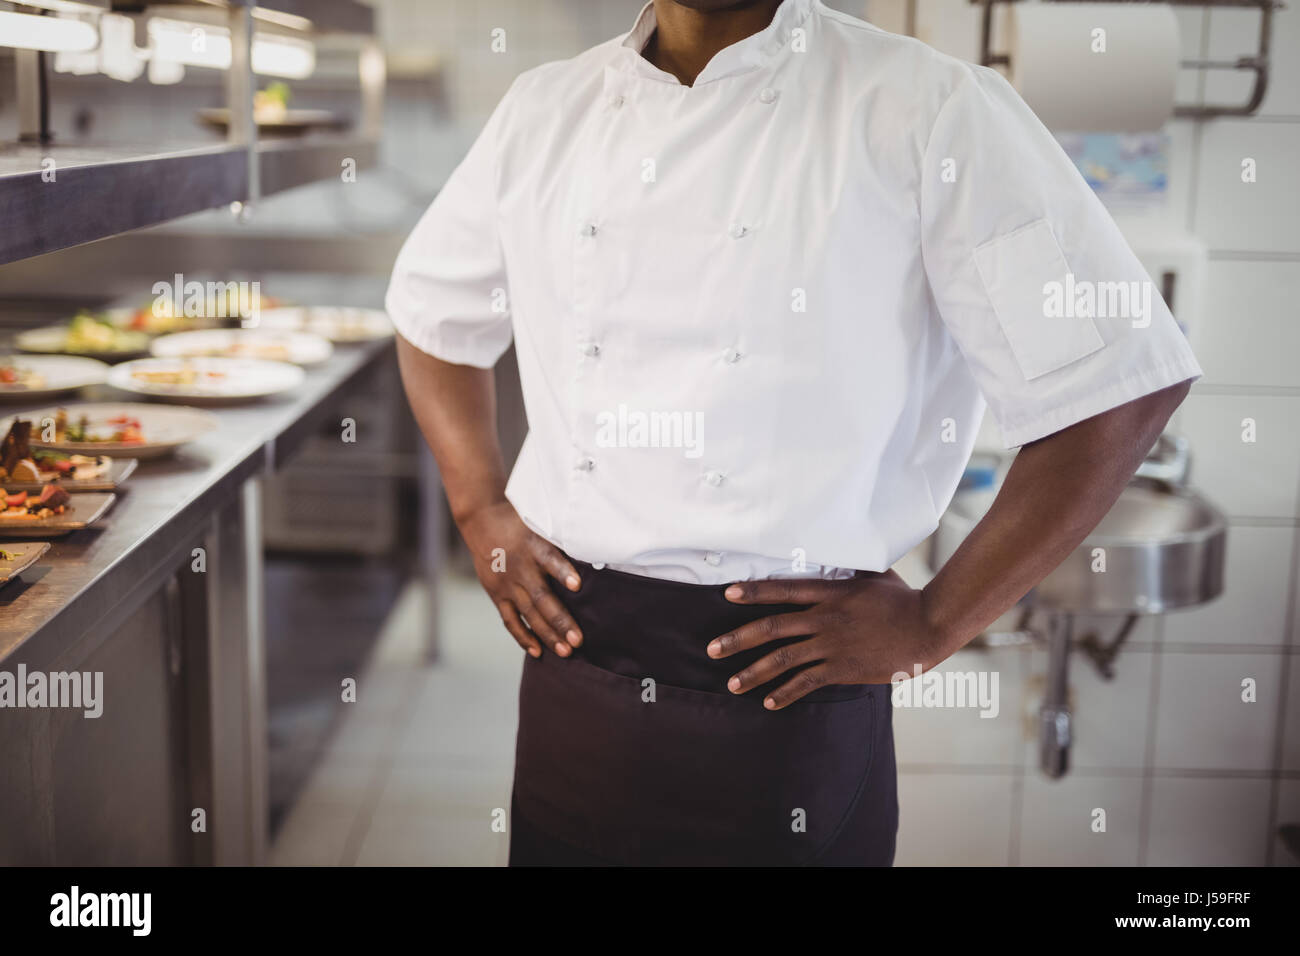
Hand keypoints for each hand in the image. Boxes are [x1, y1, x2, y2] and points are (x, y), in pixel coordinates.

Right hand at [459, 500, 582, 658]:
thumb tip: (596, 556)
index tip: (578, 585)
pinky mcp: (497, 594)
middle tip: (579, 640)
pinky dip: (523, 637)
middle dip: (561, 620)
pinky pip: (510, 620)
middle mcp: (520, 568)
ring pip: (529, 614)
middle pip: (542, 597)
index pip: (550, 559)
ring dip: (547, 634)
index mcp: (534, 547)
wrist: (481, 521)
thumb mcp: (540, 525)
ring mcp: (507, 584)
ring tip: (566, 652)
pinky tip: (538, 652)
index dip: (563, 572)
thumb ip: (560, 544)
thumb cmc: (520, 525)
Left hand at [706, 571, 948, 709]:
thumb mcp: (872, 574)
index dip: (754, 591)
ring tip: (732, 683)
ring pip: (783, 659)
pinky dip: (785, 693)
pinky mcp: (843, 668)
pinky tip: (768, 702)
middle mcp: (825, 618)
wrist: (927, 627)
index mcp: (830, 592)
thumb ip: (848, 568)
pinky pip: (807, 682)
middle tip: (713, 649)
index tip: (727, 594)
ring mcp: (832, 645)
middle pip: (772, 627)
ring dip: (754, 672)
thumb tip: (836, 550)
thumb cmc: (902, 598)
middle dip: (738, 639)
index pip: (784, 589)